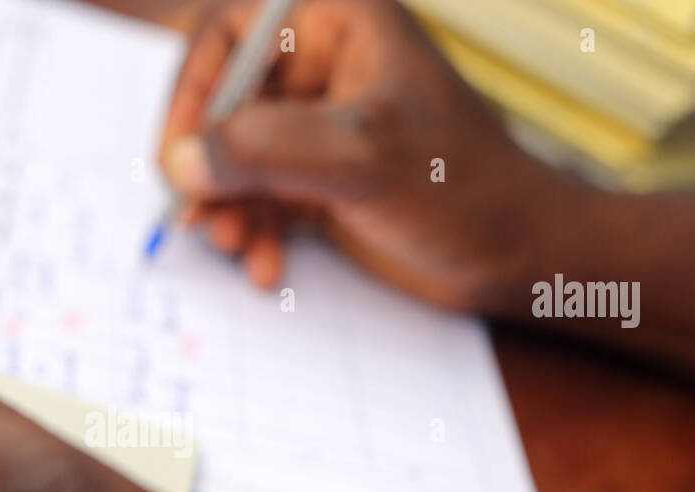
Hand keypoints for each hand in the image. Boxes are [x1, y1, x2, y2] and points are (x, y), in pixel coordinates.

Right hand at [161, 0, 574, 309]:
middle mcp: (323, 65)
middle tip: (201, 217)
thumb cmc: (464, 188)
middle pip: (221, 99)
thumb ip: (266, 149)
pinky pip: (256, 196)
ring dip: (226, 208)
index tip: (179, 153)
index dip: (192, 90)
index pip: (228, 30)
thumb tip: (183, 160)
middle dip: (210, 166)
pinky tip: (266, 264)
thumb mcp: (361, 158)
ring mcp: (318, 124)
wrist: (515, 256)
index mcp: (340, 21)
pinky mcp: (317, 176)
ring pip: (233, 156)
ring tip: (238, 247)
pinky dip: (252, 231)